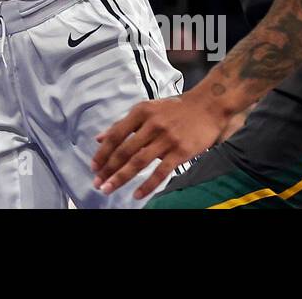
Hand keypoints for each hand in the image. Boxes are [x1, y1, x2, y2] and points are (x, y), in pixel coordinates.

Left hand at [92, 91, 229, 200]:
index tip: (93, 167)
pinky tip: (136, 194)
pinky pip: (161, 172)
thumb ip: (124, 124)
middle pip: (124, 150)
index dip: (103, 152)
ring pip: (138, 162)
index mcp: (140, 112)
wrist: (207, 106)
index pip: (116, 135)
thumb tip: (99, 138)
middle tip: (97, 183)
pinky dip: (147, 185)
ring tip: (108, 188)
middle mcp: (151, 124)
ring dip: (121, 177)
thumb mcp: (146, 109)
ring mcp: (166, 139)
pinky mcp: (180, 151)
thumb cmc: (174, 109)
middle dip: (108, 169)